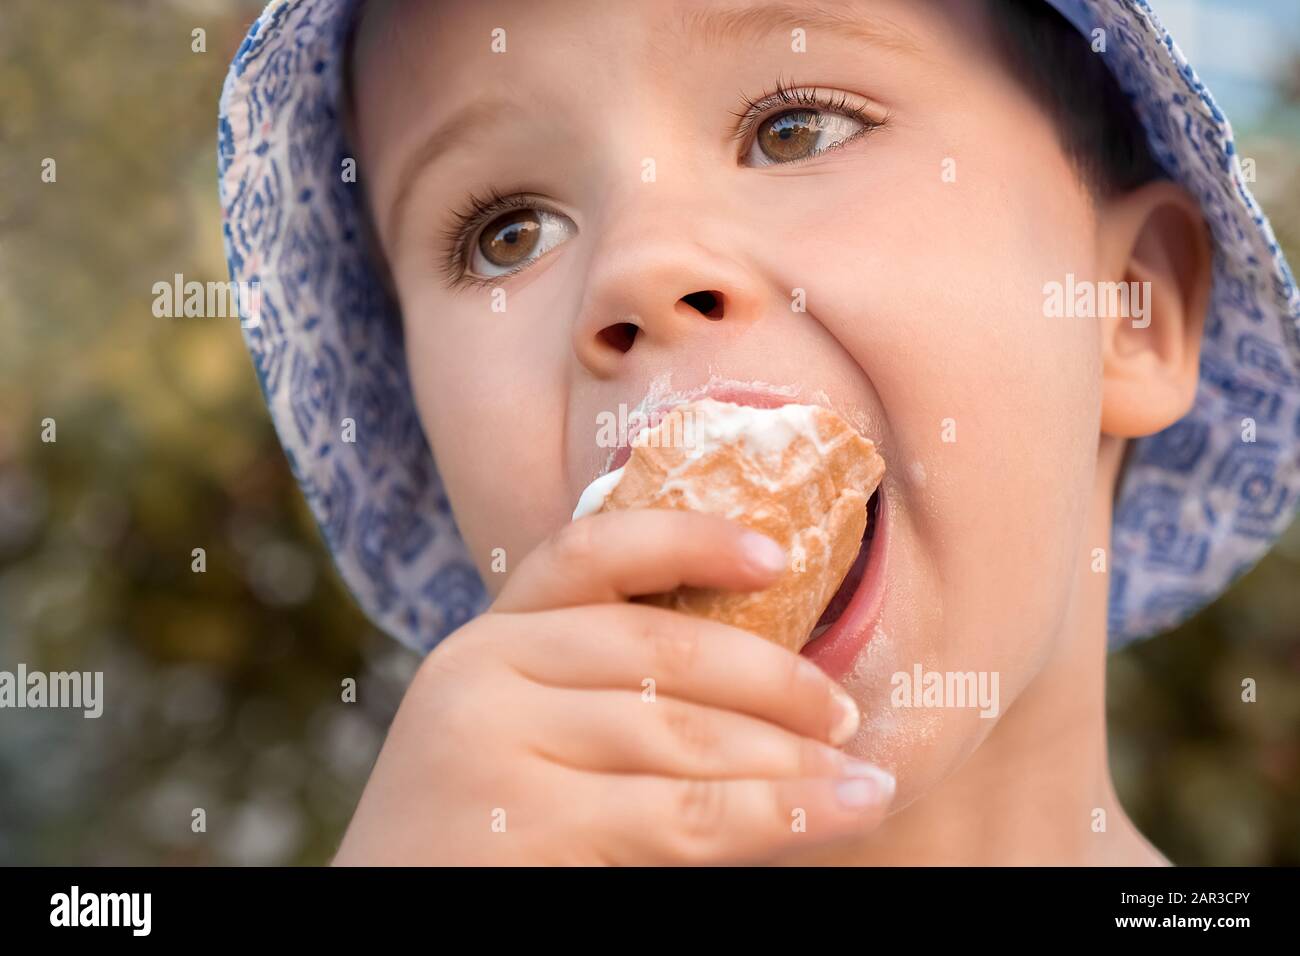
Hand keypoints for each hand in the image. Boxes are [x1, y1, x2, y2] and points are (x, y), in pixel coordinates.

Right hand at [332, 509, 893, 864]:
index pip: (589, 553)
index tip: (777, 553)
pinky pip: (685, 813)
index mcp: (484, 640)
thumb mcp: (521, 740)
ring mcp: (492, 744)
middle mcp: (479, 671)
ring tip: (863, 780)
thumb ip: (602, 695)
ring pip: (685, 733)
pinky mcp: (522, 824)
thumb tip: (762, 686)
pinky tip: (841, 809)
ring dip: (793, 758)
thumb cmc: (477, 841)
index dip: (688, 538)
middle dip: (773, 679)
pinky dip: (782, 812)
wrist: (381, 929)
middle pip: (660, 647)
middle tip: (845, 717)